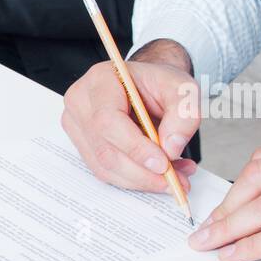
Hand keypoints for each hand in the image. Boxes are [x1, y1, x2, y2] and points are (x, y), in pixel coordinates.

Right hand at [60, 39, 199, 192]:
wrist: (145, 86)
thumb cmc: (159, 83)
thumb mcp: (183, 89)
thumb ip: (183, 115)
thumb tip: (171, 149)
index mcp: (100, 81)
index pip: (108, 121)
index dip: (135, 148)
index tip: (163, 164)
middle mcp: (81, 104)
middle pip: (105, 150)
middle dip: (142, 172)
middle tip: (174, 180)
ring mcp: (77, 126)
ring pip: (104, 167)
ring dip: (140, 179)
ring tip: (173, 177)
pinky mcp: (82, 145)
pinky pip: (105, 171)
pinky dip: (134, 179)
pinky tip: (156, 175)